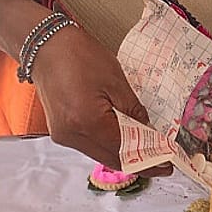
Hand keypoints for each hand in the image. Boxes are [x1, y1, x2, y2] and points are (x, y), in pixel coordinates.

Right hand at [32, 26, 171, 175]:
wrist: (45, 46)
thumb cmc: (78, 56)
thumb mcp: (115, 80)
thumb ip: (133, 109)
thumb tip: (148, 130)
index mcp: (87, 122)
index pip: (123, 151)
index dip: (147, 160)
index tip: (165, 165)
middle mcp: (72, 135)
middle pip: (111, 158)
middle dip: (137, 162)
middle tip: (160, 161)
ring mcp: (63, 135)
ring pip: (99, 154)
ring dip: (122, 154)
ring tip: (146, 149)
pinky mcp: (60, 131)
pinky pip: (89, 145)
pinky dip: (107, 145)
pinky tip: (122, 138)